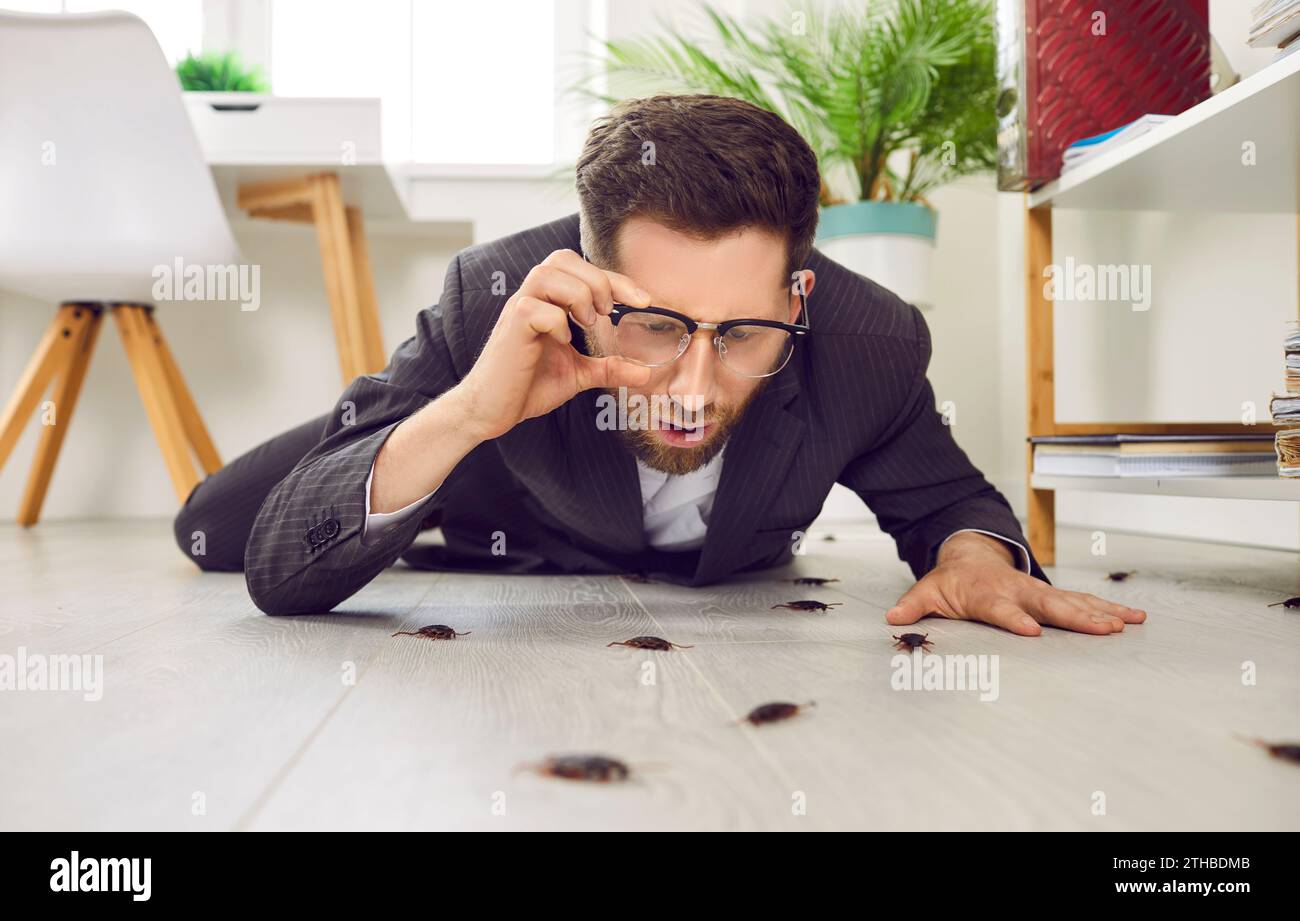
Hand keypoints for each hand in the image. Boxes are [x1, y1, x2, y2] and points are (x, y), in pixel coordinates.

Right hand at [455, 248, 653, 440]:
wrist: (492, 411)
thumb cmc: (528, 386)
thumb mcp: (578, 373)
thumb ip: (609, 368)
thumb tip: (646, 373)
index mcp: (549, 302)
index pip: (583, 271)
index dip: (615, 279)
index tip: (643, 301)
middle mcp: (532, 299)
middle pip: (562, 259)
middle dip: (596, 280)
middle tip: (608, 312)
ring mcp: (518, 311)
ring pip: (546, 274)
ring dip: (576, 294)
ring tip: (587, 323)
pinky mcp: (510, 329)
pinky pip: (533, 308)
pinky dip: (556, 321)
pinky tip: (562, 341)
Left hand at [885, 532, 1146, 635]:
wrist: (971, 555)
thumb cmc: (952, 580)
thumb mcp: (928, 591)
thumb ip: (913, 605)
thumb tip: (892, 618)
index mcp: (987, 593)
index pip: (1001, 608)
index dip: (1014, 619)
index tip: (1032, 632)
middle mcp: (1018, 591)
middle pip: (1048, 605)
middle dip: (1075, 617)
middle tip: (1102, 630)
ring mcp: (1039, 592)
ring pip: (1073, 602)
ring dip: (1100, 613)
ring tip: (1127, 624)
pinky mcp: (1053, 595)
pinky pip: (1084, 601)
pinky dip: (1110, 609)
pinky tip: (1135, 618)